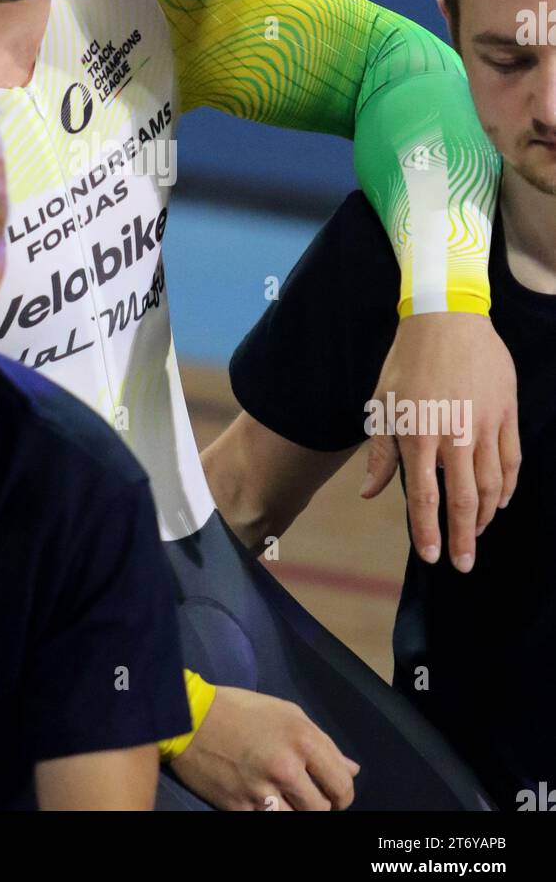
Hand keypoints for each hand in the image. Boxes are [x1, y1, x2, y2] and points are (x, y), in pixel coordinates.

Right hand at [170, 686, 358, 810]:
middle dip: (321, 806)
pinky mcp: (240, 808)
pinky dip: (273, 815)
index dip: (343, 795)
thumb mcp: (286, 713)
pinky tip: (267, 802)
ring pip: (299, 821)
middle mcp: (286, 767)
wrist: (190, 719)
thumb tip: (351, 769)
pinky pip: (270, 822)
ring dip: (297, 813)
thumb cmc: (241, 710)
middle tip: (309, 798)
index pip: (342, 785)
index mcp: (302, 739)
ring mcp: (263, 791)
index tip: (334, 795)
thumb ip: (322, 743)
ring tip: (289, 802)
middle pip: (322, 809)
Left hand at [362, 313, 519, 572]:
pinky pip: (512, 459)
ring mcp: (484, 424)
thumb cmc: (408, 360)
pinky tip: (502, 501)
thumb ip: (381, 452)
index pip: (425, 496)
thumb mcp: (383, 403)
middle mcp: (453, 435)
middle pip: (463, 499)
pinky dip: (509, 486)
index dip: (427, 531)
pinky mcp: (506, 412)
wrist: (446, 317)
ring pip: (493, 484)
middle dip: (463, 538)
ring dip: (485, 515)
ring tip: (477, 533)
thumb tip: (370, 492)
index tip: (431, 557)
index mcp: (418, 434)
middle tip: (464, 564)